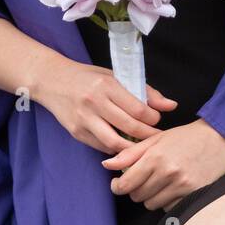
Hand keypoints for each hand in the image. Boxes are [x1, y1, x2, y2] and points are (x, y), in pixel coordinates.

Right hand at [34, 55, 177, 154]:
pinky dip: (115, 148)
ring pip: (114, 143)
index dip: (153, 119)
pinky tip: (122, 144)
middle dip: (148, 136)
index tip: (157, 120)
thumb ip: (145, 91)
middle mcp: (94, 103)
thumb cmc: (87, 77)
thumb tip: (171, 106)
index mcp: (107, 86)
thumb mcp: (115, 77)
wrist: (52, 80)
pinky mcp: (76, 132)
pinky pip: (101, 147)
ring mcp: (84, 120)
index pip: (138, 109)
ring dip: (132, 148)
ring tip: (141, 145)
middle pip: (130, 128)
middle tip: (156, 137)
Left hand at [101, 118, 224, 211]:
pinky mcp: (194, 194)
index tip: (119, 184)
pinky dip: (168, 201)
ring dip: (153, 196)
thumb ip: (130, 153)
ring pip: (152, 204)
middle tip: (145, 178)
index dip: (118, 186)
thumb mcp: (156, 139)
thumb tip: (107, 165)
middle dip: (137, 189)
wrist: (220, 138)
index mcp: (155, 157)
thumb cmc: (186, 137)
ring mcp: (182, 186)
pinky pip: (170, 208)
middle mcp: (168, 173)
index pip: (126, 184)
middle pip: (137, 196)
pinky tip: (175, 187)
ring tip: (162, 181)